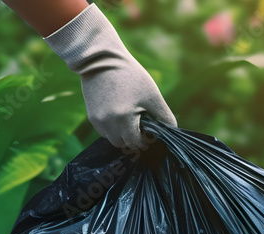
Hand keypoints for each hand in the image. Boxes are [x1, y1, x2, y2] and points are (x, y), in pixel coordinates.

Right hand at [44, 4, 175, 149]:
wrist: (101, 59)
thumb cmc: (130, 76)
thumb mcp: (152, 95)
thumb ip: (164, 116)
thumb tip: (172, 131)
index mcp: (123, 119)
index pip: (136, 143)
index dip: (146, 139)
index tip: (150, 130)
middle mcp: (107, 123)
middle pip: (123, 144)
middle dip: (133, 138)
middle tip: (141, 124)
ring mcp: (97, 120)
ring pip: (112, 139)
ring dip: (122, 134)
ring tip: (130, 118)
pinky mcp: (91, 116)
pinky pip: (104, 131)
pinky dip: (112, 128)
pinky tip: (119, 114)